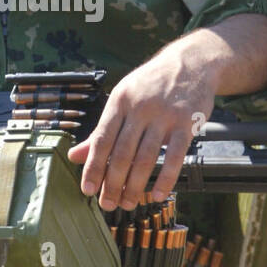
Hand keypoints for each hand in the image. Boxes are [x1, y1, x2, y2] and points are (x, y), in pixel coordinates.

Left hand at [68, 36, 216, 210]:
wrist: (192, 62)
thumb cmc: (152, 84)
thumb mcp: (123, 99)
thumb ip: (101, 130)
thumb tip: (74, 156)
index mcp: (119, 101)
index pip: (102, 139)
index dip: (93, 167)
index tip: (87, 190)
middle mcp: (140, 107)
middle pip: (122, 152)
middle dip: (112, 183)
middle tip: (107, 204)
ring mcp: (165, 115)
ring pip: (146, 158)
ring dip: (135, 186)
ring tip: (128, 203)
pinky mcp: (187, 123)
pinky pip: (175, 156)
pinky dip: (165, 179)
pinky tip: (157, 195)